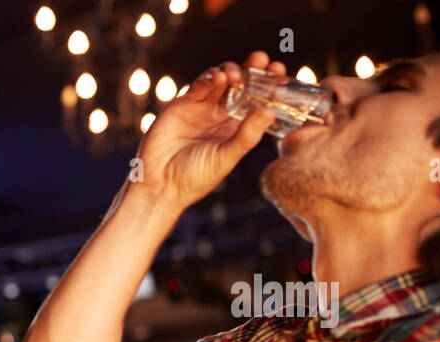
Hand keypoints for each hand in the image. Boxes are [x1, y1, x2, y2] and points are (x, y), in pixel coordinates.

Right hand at [134, 51, 283, 210]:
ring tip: (236, 74)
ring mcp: (201, 109)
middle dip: (252, 71)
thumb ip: (247, 135)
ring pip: (221, 81)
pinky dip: (210, 76)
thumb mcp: (226, 158)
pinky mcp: (182, 105)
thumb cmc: (195, 178)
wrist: (160, 184)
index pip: (256, 101)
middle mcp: (220, 116)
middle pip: (240, 86)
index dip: (267, 86)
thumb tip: (269, 111)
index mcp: (235, 129)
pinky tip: (219, 77)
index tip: (279, 73)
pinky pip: (199, 85)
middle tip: (263, 60)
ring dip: (231, 71)